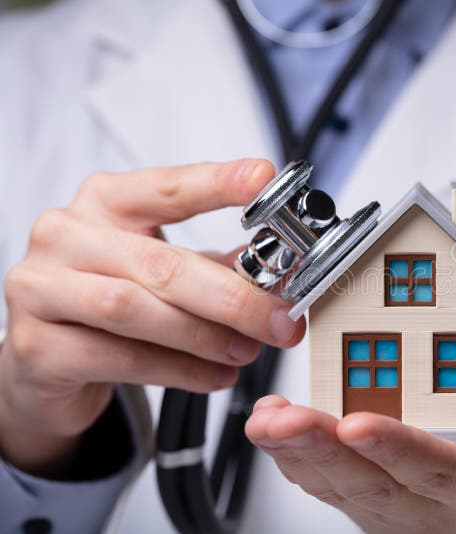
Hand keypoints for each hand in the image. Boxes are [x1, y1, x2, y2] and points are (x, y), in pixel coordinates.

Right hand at [0, 160, 305, 475]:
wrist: (47, 359)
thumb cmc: (112, 300)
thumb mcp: (166, 269)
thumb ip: (217, 264)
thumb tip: (282, 267)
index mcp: (104, 202)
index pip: (168, 187)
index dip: (218, 183)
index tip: (264, 179)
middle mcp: (65, 234)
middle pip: (161, 264)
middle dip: (233, 297)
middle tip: (282, 320)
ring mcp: (40, 288)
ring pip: (135, 310)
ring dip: (205, 336)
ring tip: (248, 351)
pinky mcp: (35, 346)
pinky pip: (121, 359)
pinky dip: (180, 371)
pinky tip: (216, 377)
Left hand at [245, 386, 455, 532]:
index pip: (435, 468)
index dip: (398, 447)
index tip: (359, 422)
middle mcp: (423, 503)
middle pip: (369, 481)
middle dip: (323, 449)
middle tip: (284, 420)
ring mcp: (386, 506)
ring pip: (335, 485)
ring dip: (294, 452)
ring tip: (264, 419)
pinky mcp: (362, 498)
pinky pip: (321, 484)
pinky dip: (290, 457)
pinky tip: (268, 424)